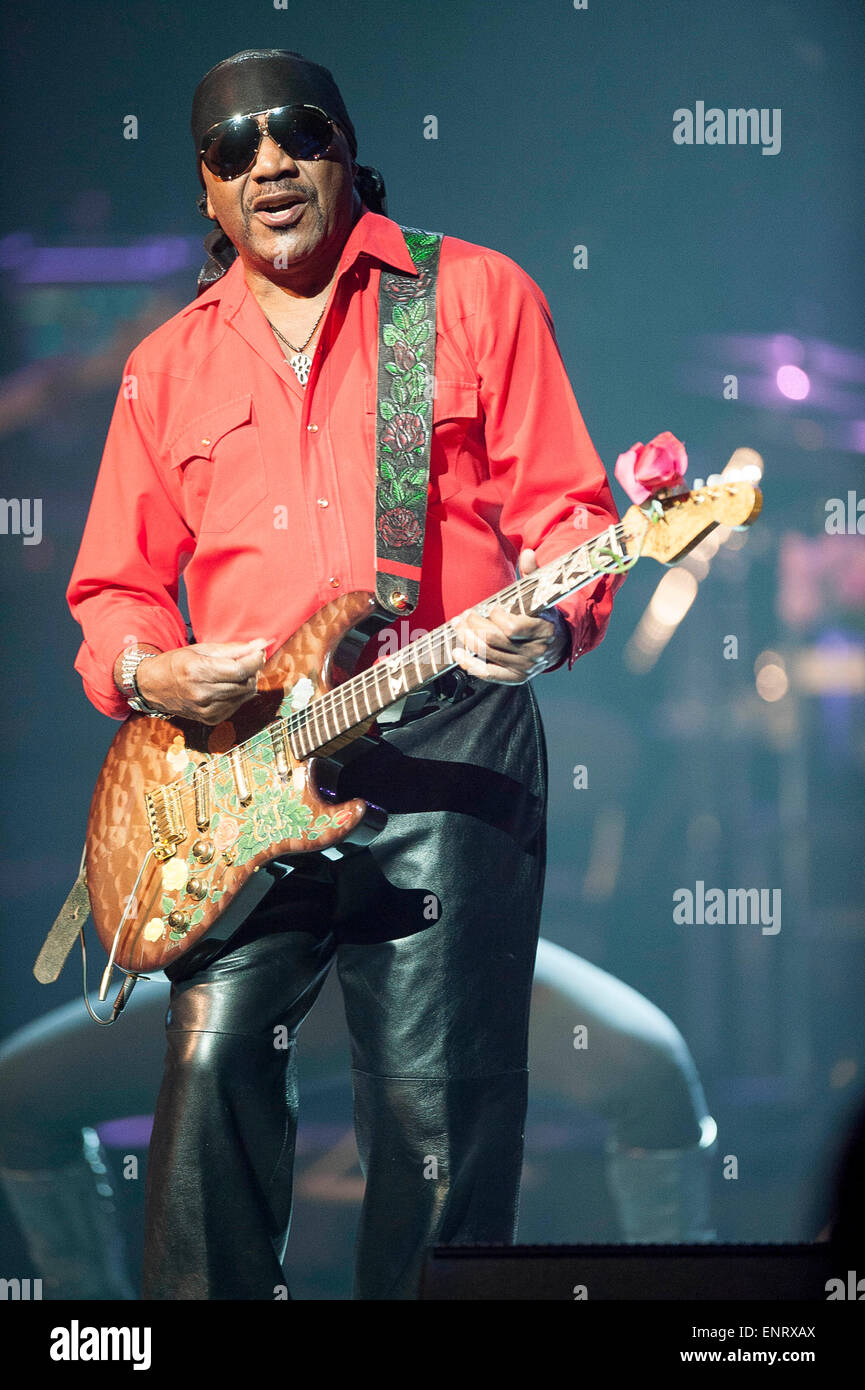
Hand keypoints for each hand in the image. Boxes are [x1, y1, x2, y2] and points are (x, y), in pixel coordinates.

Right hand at [128, 639, 273, 724]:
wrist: (154, 687)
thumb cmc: (176, 664)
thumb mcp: (201, 649)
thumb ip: (232, 649)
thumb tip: (260, 644)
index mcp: (197, 672)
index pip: (239, 669)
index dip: (255, 660)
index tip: (260, 651)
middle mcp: (202, 694)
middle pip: (245, 682)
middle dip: (252, 669)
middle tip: (248, 658)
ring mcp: (207, 710)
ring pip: (245, 694)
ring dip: (247, 681)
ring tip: (235, 671)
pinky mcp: (211, 719)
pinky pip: (238, 704)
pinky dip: (239, 693)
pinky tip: (227, 685)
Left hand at [451, 549, 567, 683]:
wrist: (558, 644)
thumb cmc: (544, 615)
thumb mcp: (542, 594)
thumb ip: (533, 574)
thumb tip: (528, 552)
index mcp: (543, 630)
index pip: (512, 628)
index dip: (496, 617)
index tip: (491, 608)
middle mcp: (535, 652)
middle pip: (493, 640)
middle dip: (473, 625)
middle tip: (464, 615)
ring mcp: (524, 667)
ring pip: (487, 653)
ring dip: (466, 638)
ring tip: (458, 626)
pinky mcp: (514, 678)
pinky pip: (487, 673)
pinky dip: (469, 664)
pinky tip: (457, 653)